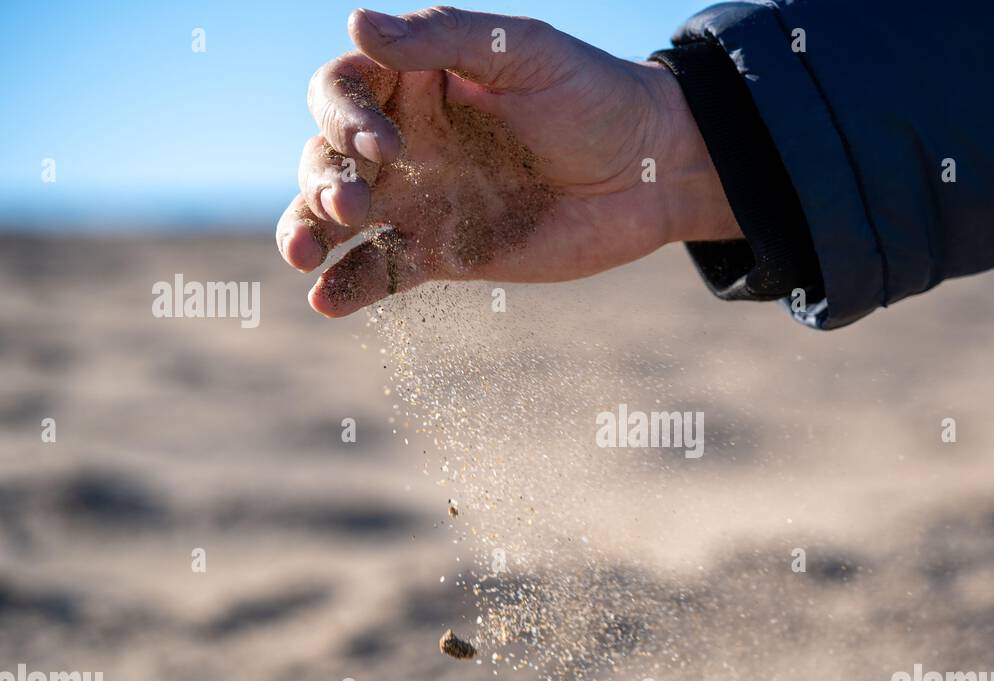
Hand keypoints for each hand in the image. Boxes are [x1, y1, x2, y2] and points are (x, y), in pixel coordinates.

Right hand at [275, 6, 741, 316]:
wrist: (648, 173)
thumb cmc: (592, 96)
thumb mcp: (523, 52)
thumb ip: (443, 40)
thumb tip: (357, 23)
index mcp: (415, 81)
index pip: (342, 90)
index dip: (343, 117)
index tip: (384, 147)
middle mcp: (405, 140)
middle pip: (326, 157)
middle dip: (322, 182)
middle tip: (351, 207)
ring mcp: (420, 200)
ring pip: (338, 219)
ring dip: (309, 234)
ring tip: (305, 256)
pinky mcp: (443, 254)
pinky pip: (383, 272)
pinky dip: (350, 287)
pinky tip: (327, 301)